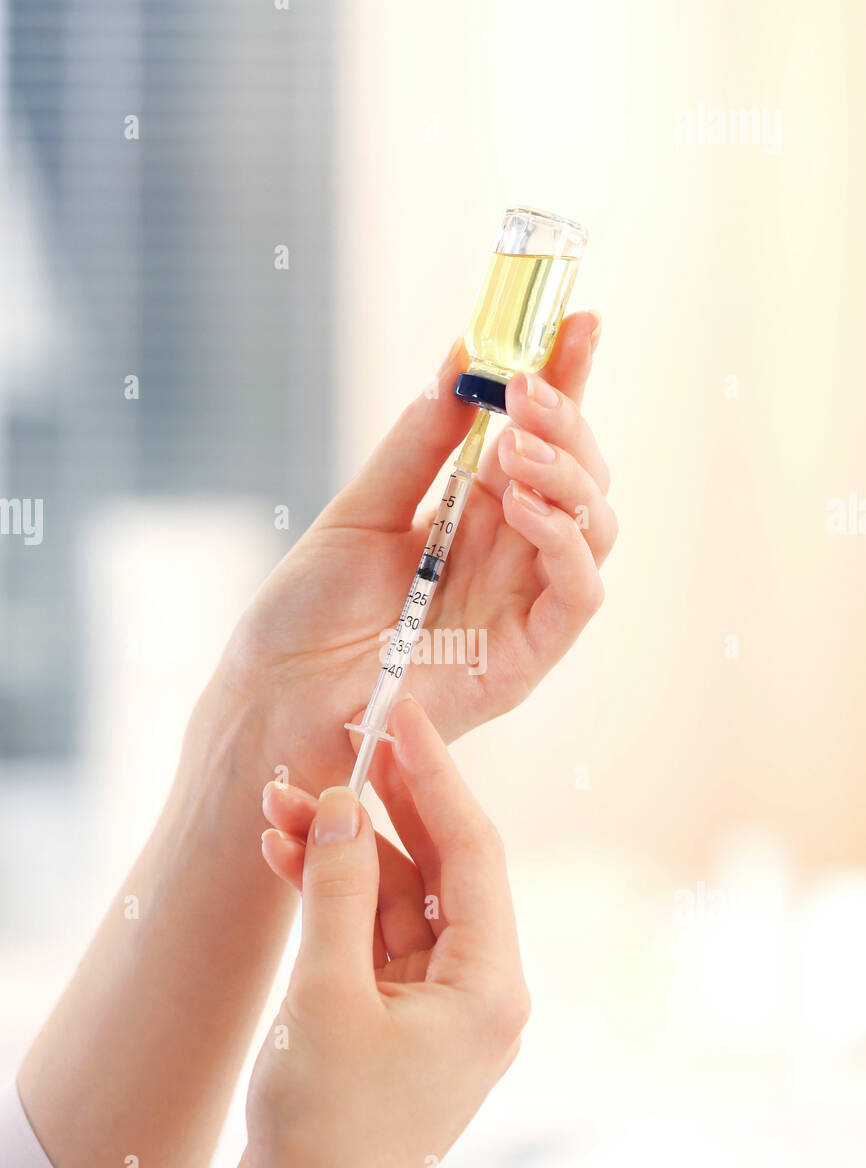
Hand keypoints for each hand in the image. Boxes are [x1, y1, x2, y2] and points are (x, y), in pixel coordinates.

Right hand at [181, 697, 528, 1167]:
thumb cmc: (324, 1130)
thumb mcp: (327, 992)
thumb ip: (338, 890)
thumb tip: (339, 807)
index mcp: (491, 985)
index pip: (473, 851)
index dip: (433, 777)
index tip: (399, 717)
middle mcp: (477, 989)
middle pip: (438, 868)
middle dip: (382, 807)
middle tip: (342, 742)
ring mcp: (436, 1005)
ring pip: (397, 897)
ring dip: (342, 852)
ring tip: (279, 804)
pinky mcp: (394, 1017)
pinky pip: (371, 934)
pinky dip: (333, 897)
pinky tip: (286, 855)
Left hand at [219, 312, 614, 793]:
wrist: (274, 695)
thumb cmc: (308, 611)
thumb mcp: (362, 509)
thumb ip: (420, 443)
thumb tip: (461, 355)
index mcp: (475, 514)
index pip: (538, 437)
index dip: (565, 379)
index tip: (575, 318)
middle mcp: (510, 554)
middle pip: (580, 476)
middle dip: (568, 419)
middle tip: (527, 384)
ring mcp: (523, 605)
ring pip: (594, 528)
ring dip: (568, 474)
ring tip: (517, 444)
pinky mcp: (525, 657)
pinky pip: (579, 595)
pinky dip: (567, 543)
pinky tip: (526, 506)